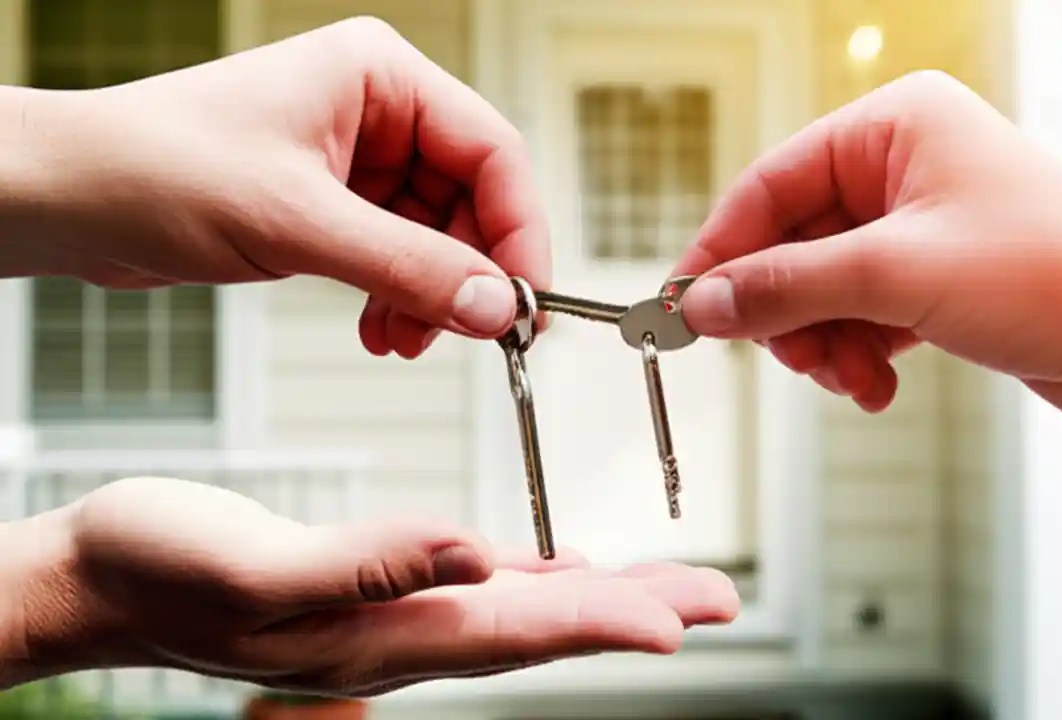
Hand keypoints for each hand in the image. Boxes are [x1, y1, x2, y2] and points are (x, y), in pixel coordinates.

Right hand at [1, 477, 736, 695]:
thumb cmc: (159, 568)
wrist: (102, 581)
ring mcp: (394, 617)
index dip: (605, 622)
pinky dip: (537, 583)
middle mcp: (402, 634)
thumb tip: (471, 550)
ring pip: (524, 610)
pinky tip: (559, 572)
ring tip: (671, 593)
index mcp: (381, 631)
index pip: (517, 629)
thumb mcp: (249, 564)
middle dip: (635, 614)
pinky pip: (481, 590)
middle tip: (719, 601)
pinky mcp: (381, 587)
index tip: (683, 622)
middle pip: (543, 628)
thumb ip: (361, 564)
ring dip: (603, 601)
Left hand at [2, 17, 547, 356]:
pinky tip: (381, 332)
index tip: (525, 301)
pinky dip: (400, 299)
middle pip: (473, 200)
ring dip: (432, 296)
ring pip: (439, 238)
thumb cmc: (156, 167)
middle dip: (469, 274)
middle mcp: (378, 114)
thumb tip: (498, 308)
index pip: (492, 151)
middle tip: (472, 333)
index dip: (518, 230)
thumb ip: (409, 268)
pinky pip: (399, 258)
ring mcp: (357, 162)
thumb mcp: (299, 223)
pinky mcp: (335, 207)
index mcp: (381, 77)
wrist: (70, 200)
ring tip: (405, 339)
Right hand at [672, 70, 1061, 437]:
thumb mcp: (895, 277)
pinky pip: (863, 312)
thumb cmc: (1054, 276)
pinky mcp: (939, 277)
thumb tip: (700, 304)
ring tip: (853, 379)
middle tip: (791, 361)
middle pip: (792, 242)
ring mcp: (922, 224)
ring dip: (826, 342)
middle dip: (788, 312)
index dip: (721, 251)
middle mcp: (905, 166)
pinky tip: (878, 385)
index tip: (684, 309)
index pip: (770, 185)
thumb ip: (784, 288)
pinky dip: (859, 353)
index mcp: (894, 126)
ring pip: (824, 287)